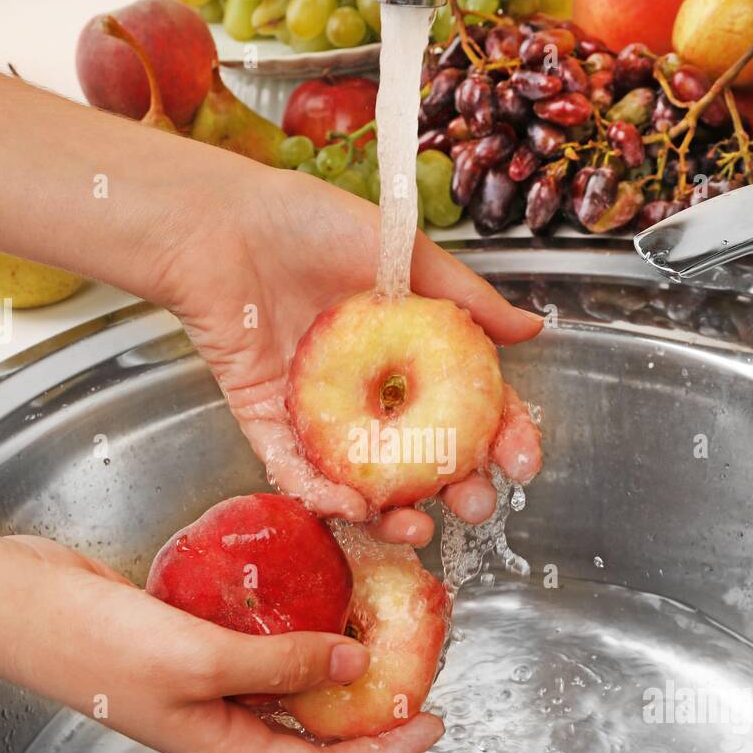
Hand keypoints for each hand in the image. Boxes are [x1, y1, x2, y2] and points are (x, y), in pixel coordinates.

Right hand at [0, 532, 442, 752]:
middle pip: (314, 730)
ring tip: (379, 625)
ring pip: (288, 682)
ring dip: (334, 661)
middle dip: (369, 708)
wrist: (24, 605)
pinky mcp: (194, 640)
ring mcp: (207, 681)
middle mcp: (222, 721)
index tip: (431, 723)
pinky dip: (293, 624)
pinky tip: (315, 591)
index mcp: (224, 746)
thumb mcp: (197, 659)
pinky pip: (260, 641)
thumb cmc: (90, 645)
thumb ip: (278, 662)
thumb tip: (356, 664)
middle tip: (416, 667)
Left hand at [166, 169, 542, 544]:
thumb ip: (468, 300)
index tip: (522, 462)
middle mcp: (366, 385)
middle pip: (420, 453)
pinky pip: (295, 469)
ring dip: (392, 512)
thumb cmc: (307, 222)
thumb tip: (532, 330)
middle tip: (477, 507)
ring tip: (417, 530)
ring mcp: (318, 409)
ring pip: (362, 477)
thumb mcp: (402, 255)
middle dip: (455, 489)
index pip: (465, 404)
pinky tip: (351, 509)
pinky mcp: (267, 419)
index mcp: (405, 348)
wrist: (220, 223)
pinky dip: (321, 496)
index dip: (500, 436)